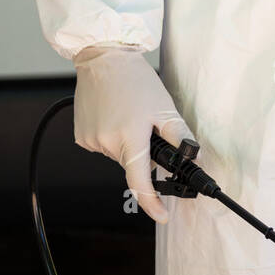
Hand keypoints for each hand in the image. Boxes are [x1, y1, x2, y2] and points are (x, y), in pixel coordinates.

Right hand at [73, 44, 195, 222]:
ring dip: (127, 143)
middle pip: (132, 164)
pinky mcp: (81, 136)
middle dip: (143, 152)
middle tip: (145, 125)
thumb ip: (179, 135)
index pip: (140, 181)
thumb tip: (193, 158)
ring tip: (128, 114)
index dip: (152, 203)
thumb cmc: (136, 80)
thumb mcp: (164, 106)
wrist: (104, 58)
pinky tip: (113, 115)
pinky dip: (112, 137)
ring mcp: (91, 140)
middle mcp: (108, 142)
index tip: (163, 215)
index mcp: (131, 136)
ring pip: (118, 154)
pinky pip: (103, 146)